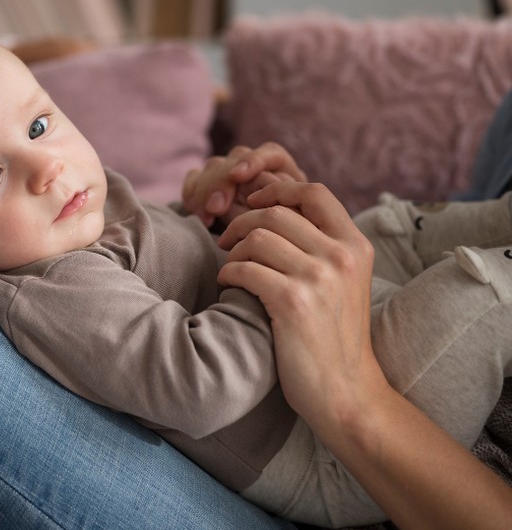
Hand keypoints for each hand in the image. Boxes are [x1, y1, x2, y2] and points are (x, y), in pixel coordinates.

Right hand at [180, 142, 306, 226]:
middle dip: (223, 181)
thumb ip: (275, 210)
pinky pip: (195, 178)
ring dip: (206, 190)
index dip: (252, 161)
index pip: (269, 153)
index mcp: (283, 171)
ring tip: (205, 217)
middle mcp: (256, 167)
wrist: (266, 255)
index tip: (238, 176)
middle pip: (237, 158)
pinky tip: (193, 209)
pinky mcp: (209, 185)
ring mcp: (231, 175)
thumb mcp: (288, 224)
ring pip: (214, 167)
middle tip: (216, 208)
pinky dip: (192, 191)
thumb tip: (257, 203)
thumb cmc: (283, 238)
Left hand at [216, 181, 379, 427]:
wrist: (345, 392)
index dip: (277, 189)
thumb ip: (319, 245)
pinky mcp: (292, 302)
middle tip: (226, 240)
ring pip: (257, 238)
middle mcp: (341, 256)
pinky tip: (229, 286)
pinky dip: (228, 274)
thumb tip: (274, 209)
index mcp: (356, 245)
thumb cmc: (332, 335)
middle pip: (276, 213)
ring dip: (233, 251)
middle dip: (242, 222)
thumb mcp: (342, 281)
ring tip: (231, 269)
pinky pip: (244, 269)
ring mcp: (318, 278)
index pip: (313, 191)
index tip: (253, 202)